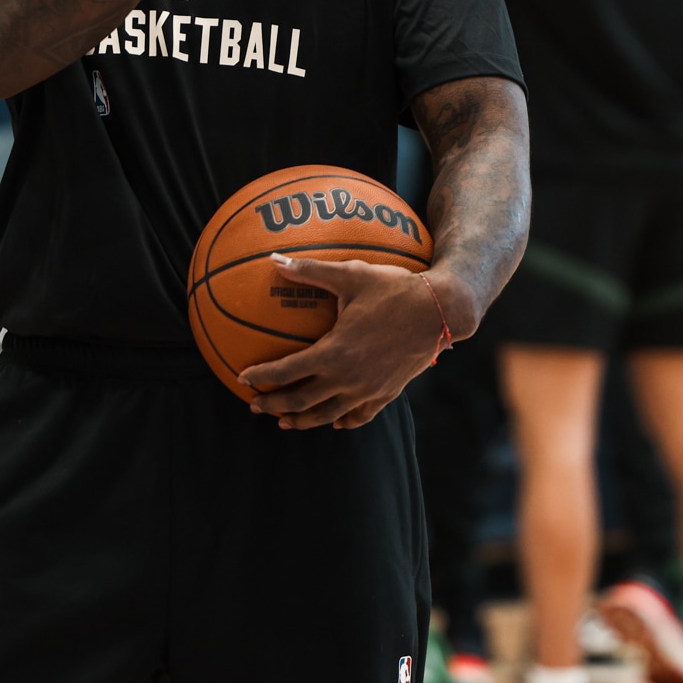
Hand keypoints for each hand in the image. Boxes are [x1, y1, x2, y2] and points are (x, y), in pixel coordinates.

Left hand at [239, 253, 448, 429]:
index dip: (261, 377)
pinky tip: (334, 422)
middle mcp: (348, 378)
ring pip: (327, 416)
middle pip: (301, 402)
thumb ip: (309, 270)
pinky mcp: (387, 393)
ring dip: (302, 420)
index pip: (286, 372)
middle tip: (254, 405)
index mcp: (334, 352)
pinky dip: (341, 421)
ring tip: (284, 421)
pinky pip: (359, 416)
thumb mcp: (349, 275)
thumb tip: (273, 260)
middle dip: (274, 406)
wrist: (439, 311)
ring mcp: (369, 390)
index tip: (242, 378)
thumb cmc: (393, 289)